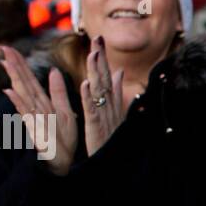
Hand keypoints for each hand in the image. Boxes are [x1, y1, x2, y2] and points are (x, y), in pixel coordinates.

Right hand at [1, 44, 78, 175]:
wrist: (64, 162)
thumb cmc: (64, 139)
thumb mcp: (65, 112)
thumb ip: (58, 92)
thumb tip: (53, 70)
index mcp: (44, 103)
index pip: (30, 80)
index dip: (21, 64)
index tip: (10, 48)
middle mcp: (36, 109)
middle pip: (24, 84)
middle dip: (15, 66)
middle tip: (3, 47)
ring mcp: (34, 119)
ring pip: (23, 95)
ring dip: (14, 79)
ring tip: (6, 62)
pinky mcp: (36, 130)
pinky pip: (26, 114)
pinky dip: (18, 103)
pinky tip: (9, 91)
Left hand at [81, 36, 125, 154]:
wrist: (115, 165)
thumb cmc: (114, 141)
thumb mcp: (117, 114)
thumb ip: (118, 92)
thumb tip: (120, 72)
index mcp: (112, 103)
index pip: (108, 77)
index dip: (103, 58)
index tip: (99, 40)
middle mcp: (110, 107)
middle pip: (105, 79)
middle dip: (101, 59)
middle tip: (97, 39)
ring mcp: (105, 116)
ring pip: (100, 91)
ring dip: (96, 72)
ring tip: (92, 55)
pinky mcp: (97, 127)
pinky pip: (92, 110)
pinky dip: (89, 96)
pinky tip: (85, 84)